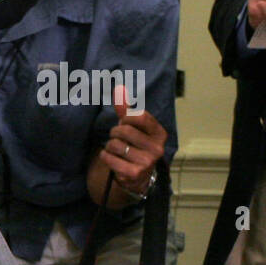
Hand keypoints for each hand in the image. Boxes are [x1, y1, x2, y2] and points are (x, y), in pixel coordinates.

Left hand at [99, 83, 166, 197]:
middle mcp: (157, 148)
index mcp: (160, 134)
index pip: (140, 116)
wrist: (138, 176)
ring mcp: (147, 162)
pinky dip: (105, 156)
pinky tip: (112, 158)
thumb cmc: (135, 145)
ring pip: (115, 145)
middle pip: (124, 130)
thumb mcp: (134, 127)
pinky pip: (109, 158)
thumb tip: (119, 88)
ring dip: (110, 146)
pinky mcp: (134, 173)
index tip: (125, 122)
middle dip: (115, 133)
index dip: (127, 117)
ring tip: (117, 150)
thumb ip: (126, 109)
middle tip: (118, 138)